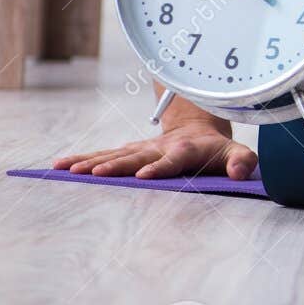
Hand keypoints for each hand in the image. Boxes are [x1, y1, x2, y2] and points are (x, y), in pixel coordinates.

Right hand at [53, 125, 256, 180]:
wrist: (200, 128)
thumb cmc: (219, 150)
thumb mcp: (238, 154)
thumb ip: (243, 162)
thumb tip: (241, 173)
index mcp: (186, 150)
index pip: (173, 160)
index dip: (160, 167)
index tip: (144, 176)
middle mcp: (160, 148)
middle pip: (136, 156)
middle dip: (116, 165)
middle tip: (94, 173)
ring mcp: (142, 149)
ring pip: (114, 154)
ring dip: (91, 162)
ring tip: (68, 170)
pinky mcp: (130, 152)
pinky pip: (104, 155)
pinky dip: (82, 159)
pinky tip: (60, 166)